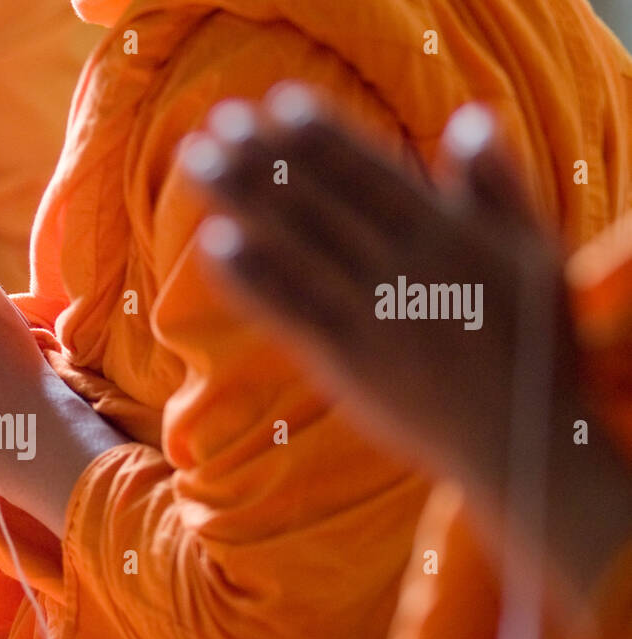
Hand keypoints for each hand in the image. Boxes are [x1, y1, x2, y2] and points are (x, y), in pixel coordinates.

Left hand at [182, 85, 631, 596]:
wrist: (519, 441)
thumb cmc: (530, 345)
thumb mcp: (534, 254)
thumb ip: (499, 187)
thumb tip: (470, 120)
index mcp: (451, 234)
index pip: (373, 172)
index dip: (323, 136)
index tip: (279, 103)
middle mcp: (406, 267)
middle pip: (322, 201)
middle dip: (266, 158)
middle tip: (218, 121)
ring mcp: (372, 315)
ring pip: (296, 245)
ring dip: (242, 199)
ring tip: (198, 162)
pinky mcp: (347, 362)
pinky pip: (291, 311)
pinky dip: (252, 278)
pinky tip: (213, 244)